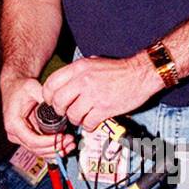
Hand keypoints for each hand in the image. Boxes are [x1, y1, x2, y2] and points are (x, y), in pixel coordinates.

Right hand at [1, 72, 74, 158]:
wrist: (13, 86)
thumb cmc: (20, 87)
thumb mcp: (33, 88)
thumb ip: (45, 98)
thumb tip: (60, 108)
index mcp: (13, 123)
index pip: (32, 140)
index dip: (49, 142)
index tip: (62, 137)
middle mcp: (14, 133)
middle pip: (36, 149)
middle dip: (55, 147)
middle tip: (70, 141)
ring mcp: (20, 137)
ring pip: (38, 151)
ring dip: (55, 151)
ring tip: (70, 145)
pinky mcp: (26, 138)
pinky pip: (39, 148)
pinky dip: (52, 149)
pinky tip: (64, 146)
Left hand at [41, 54, 157, 131]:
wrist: (140, 74)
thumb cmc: (118, 69)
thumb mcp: (93, 62)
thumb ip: (77, 72)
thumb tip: (64, 85)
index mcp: (78, 68)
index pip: (51, 84)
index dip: (48, 96)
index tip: (53, 102)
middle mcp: (83, 81)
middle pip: (58, 102)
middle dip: (60, 111)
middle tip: (66, 112)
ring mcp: (93, 95)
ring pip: (72, 115)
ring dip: (75, 120)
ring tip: (83, 117)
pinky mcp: (104, 108)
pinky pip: (87, 123)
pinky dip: (88, 126)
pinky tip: (93, 121)